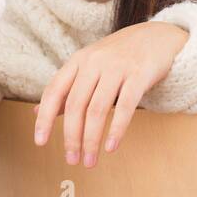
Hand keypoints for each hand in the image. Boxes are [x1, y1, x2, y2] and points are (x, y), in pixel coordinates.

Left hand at [33, 21, 189, 167]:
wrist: (159, 35)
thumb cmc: (122, 55)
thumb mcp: (91, 66)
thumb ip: (68, 89)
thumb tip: (36, 113)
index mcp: (79, 60)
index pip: (54, 91)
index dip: (44, 118)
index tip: (40, 142)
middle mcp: (95, 62)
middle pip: (75, 105)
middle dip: (71, 137)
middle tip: (72, 160)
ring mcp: (118, 67)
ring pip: (97, 109)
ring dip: (91, 139)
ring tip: (90, 160)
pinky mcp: (140, 74)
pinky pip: (125, 106)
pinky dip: (116, 129)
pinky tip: (111, 146)